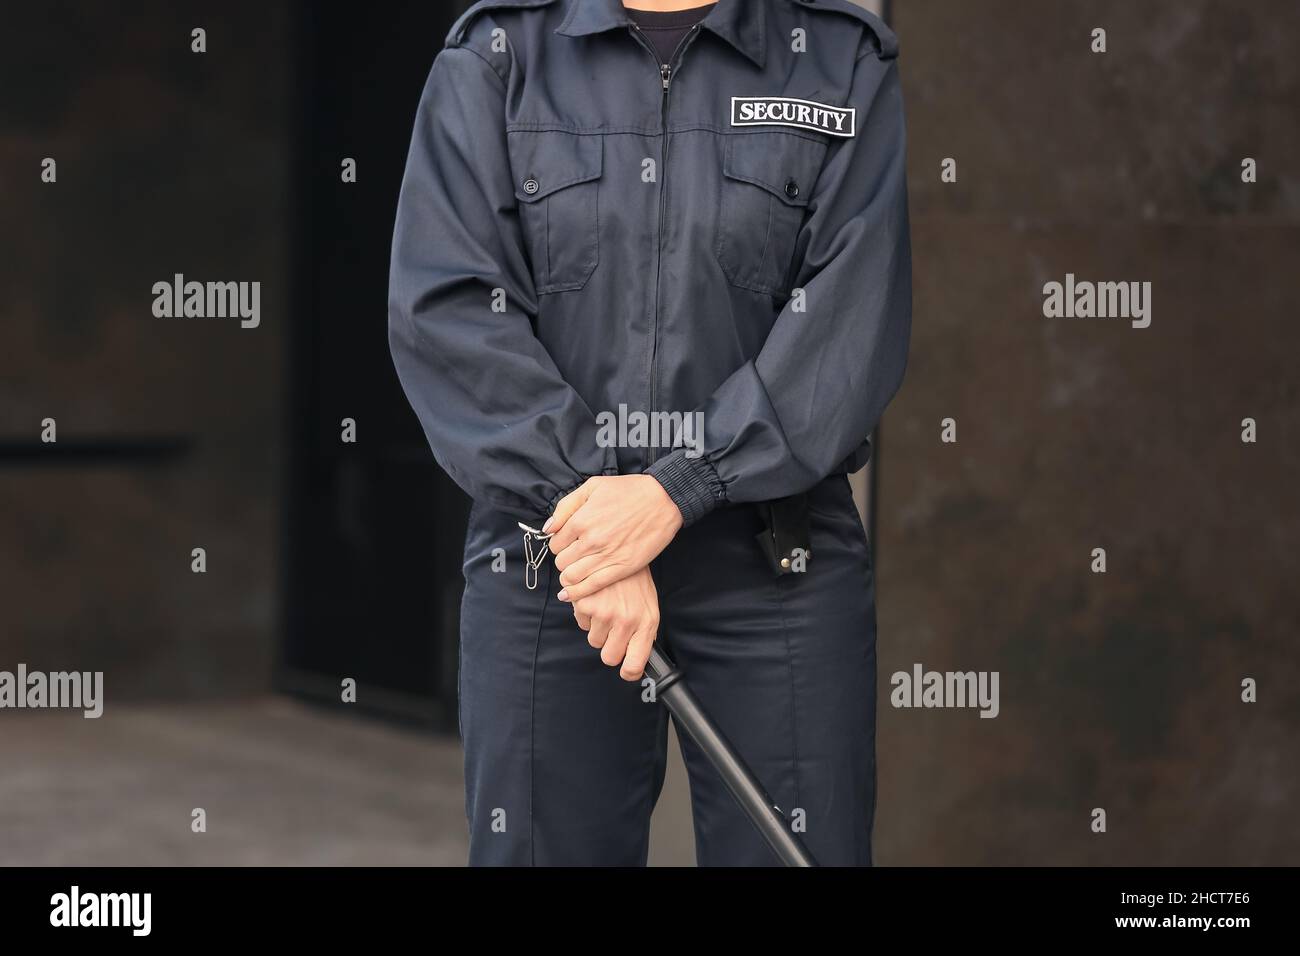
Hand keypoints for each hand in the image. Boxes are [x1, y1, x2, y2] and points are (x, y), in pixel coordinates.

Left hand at [545, 475, 682, 601]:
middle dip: (564, 560)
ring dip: (569, 576)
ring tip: (574, 573)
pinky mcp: (621, 568)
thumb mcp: (593, 486)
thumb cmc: (629, 490)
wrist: (663, 500)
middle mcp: (591, 540)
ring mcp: (606, 556)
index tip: (567, 544)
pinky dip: (577, 593)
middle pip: (561, 562)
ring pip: (572, 577)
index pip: (555, 544)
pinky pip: (591, 586)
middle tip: (573, 557)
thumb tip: (548, 528)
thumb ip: (566, 506)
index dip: (558, 545)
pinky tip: (571, 594)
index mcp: (581, 520)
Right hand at [570, 566, 659, 680]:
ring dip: (597, 627)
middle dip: (608, 646)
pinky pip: (581, 623)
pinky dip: (585, 613)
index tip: (625, 669)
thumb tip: (634, 657)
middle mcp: (626, 622)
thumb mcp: (648, 605)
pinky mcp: (586, 605)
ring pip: (593, 639)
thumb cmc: (635, 580)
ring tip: (606, 605)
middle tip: (612, 630)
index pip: (634, 665)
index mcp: (645, 624)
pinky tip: (596, 597)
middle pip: (608, 657)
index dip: (628, 672)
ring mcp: (605, 614)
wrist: (622, 548)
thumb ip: (643, 632)